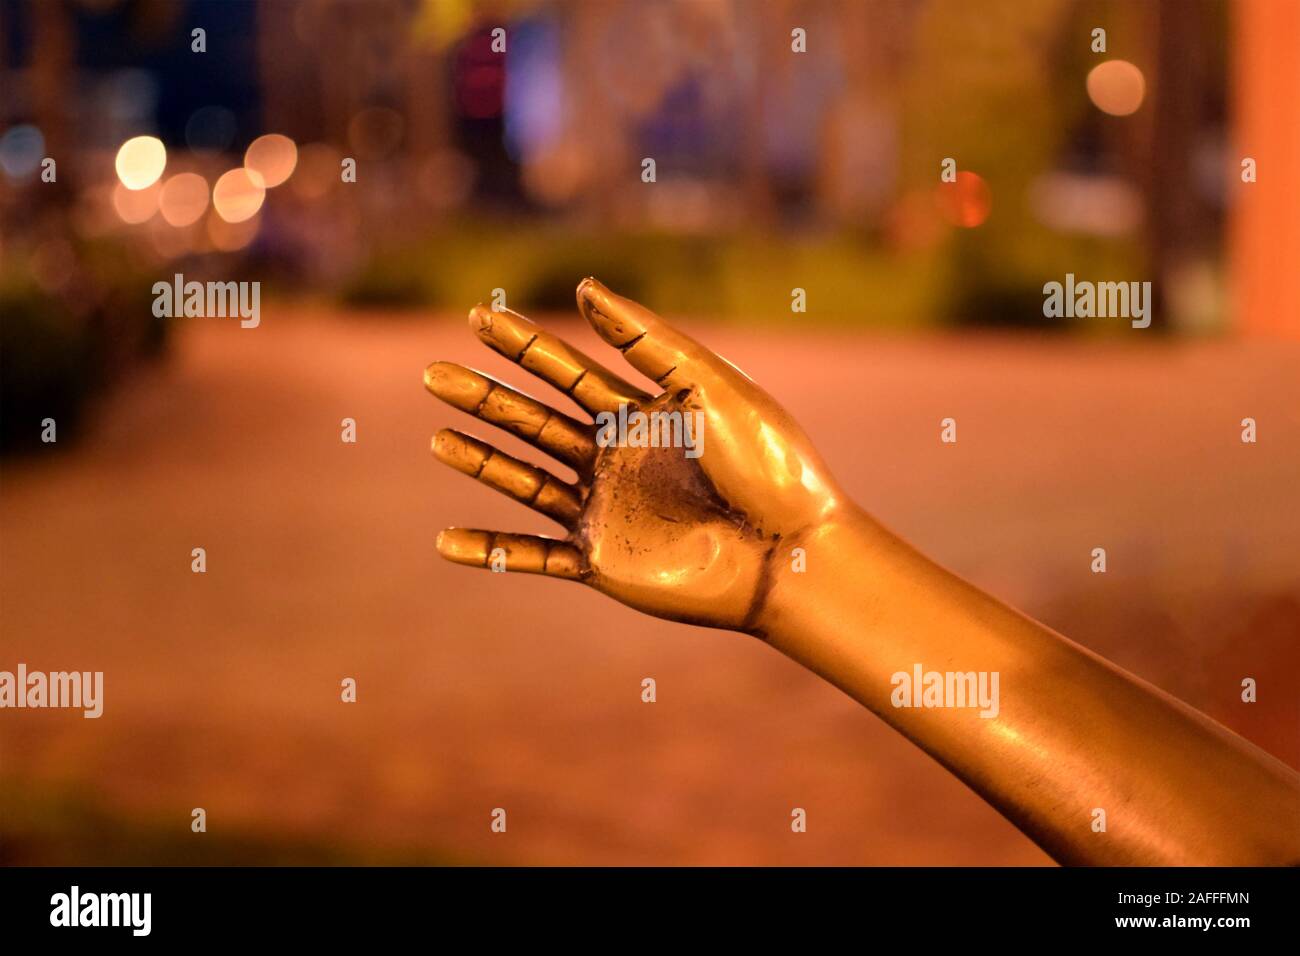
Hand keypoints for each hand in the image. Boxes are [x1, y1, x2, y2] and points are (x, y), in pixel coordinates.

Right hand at [424, 278, 846, 630]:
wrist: (792, 551)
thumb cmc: (767, 463)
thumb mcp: (712, 386)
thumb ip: (648, 341)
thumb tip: (585, 286)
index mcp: (643, 412)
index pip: (568, 371)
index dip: (523, 344)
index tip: (478, 317)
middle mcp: (616, 458)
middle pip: (536, 421)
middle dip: (486, 396)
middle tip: (434, 374)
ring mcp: (606, 509)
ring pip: (526, 480)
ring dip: (482, 461)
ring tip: (440, 438)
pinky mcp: (601, 560)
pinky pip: (534, 555)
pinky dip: (490, 551)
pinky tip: (446, 542)